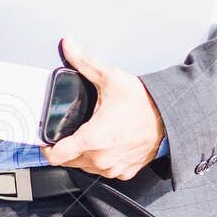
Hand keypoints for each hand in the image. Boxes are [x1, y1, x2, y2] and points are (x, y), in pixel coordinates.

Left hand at [41, 37, 165, 179]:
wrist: (170, 118)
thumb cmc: (144, 103)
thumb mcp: (110, 78)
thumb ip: (84, 62)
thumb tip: (68, 45)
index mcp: (92, 139)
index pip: (55, 156)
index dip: (46, 147)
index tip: (47, 139)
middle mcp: (101, 158)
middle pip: (69, 161)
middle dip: (66, 147)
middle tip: (72, 130)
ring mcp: (113, 167)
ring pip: (86, 167)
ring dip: (84, 155)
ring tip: (91, 135)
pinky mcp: (125, 171)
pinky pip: (105, 170)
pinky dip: (102, 160)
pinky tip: (108, 144)